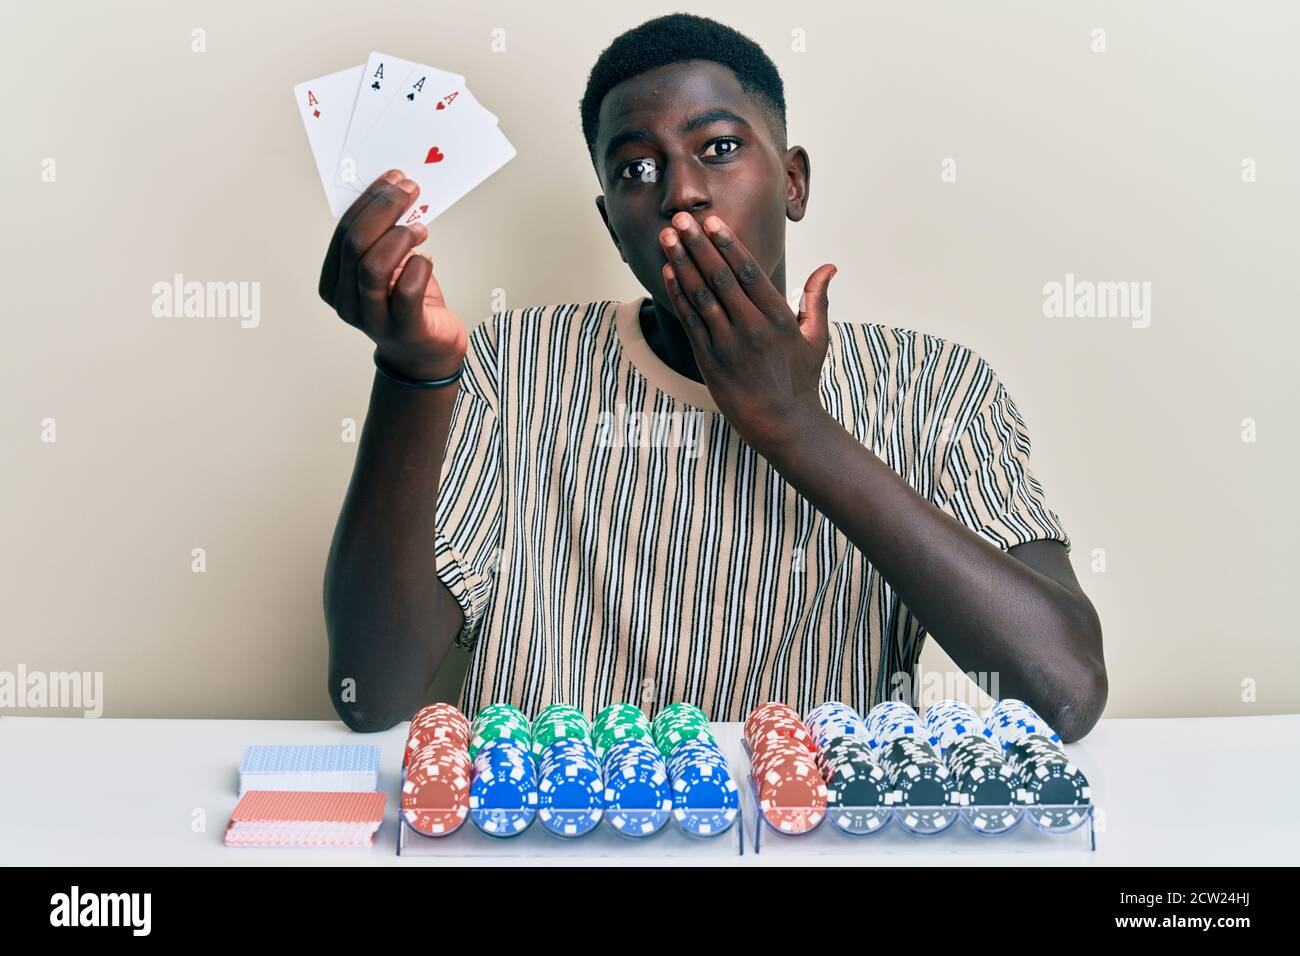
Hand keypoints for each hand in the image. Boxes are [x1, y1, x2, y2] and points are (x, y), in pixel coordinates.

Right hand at [319, 170, 466, 379]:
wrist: (427, 352)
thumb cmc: (409, 303)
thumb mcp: (390, 266)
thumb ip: (383, 238)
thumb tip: (395, 191)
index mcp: (334, 282)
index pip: (344, 232)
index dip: (368, 200)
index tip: (393, 177)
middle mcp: (346, 303)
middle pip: (356, 245)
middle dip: (385, 209)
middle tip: (410, 189)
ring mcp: (372, 320)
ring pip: (373, 268)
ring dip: (400, 237)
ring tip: (421, 228)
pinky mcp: (404, 330)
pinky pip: (406, 292)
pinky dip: (419, 268)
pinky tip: (427, 259)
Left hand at [658, 211, 836, 451]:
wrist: (781, 424)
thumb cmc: (800, 378)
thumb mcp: (816, 337)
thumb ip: (817, 298)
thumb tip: (829, 267)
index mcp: (778, 318)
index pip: (748, 272)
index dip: (727, 244)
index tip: (712, 221)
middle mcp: (751, 329)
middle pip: (719, 278)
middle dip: (697, 245)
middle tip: (680, 217)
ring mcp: (727, 344)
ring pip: (700, 296)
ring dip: (681, 264)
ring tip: (667, 237)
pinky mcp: (709, 359)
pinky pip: (689, 321)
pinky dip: (677, 294)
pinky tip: (668, 272)